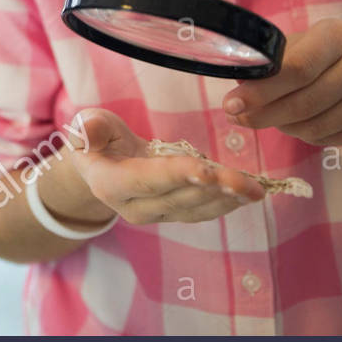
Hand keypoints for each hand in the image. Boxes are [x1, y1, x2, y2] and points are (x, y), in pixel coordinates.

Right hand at [61, 108, 262, 224]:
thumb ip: (89, 129)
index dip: (176, 175)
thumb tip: (87, 131)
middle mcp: (134, 207)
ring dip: (227, 199)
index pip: (147, 180)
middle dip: (215, 189)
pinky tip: (248, 193)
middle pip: (178, 198)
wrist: (102, 167)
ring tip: (255, 189)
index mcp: (110, 184)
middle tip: (246, 182)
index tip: (206, 169)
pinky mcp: (173, 213)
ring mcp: (155, 214)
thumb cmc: (97, 140)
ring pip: (196, 209)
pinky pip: (202, 211)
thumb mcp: (87, 127)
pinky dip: (227, 202)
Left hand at [223, 18, 341, 146]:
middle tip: (237, 118)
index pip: (295, 67)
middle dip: (262, 113)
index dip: (260, 89)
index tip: (231, 102)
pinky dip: (306, 136)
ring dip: (283, 126)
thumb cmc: (338, 63)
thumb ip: (277, 62)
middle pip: (301, 101)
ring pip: (312, 125)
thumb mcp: (312, 48)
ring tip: (273, 119)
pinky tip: (303, 126)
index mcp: (339, 34)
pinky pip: (328, 139)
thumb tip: (237, 84)